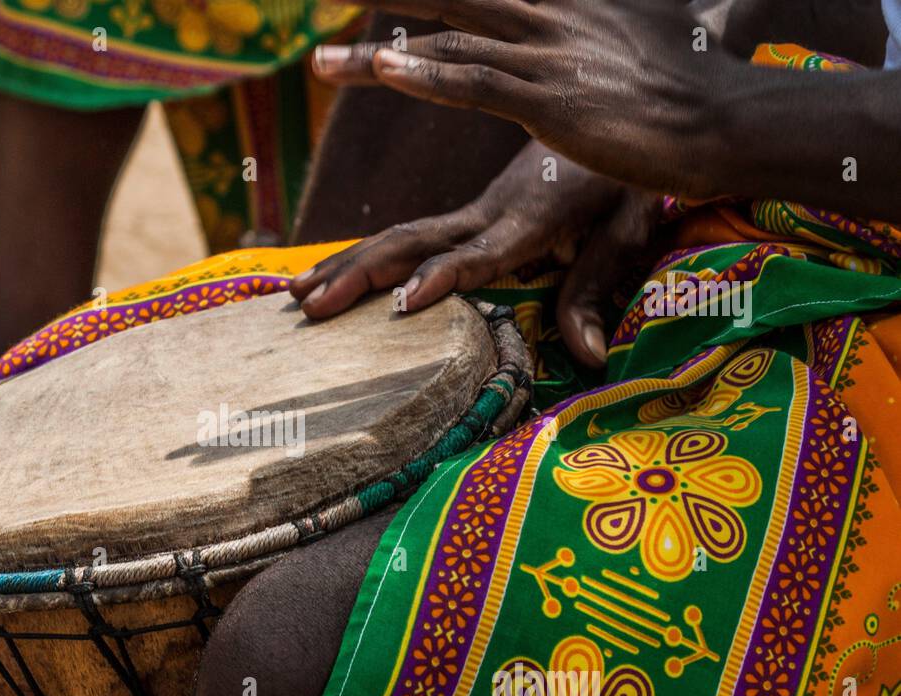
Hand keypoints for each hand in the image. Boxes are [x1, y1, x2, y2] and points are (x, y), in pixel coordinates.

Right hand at [290, 141, 658, 367]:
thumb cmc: (627, 177)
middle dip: (359, 274)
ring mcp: (470, 212)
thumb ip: (597, 291)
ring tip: (295, 297)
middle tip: (310, 307)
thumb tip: (588, 357)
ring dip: (344, 265)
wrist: (614, 111)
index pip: (477, 253)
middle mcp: (486, 213)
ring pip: (396, 237)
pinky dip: (360, 256)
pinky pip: (405, 238)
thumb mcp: (625, 230)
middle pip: (411, 243)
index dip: (441, 277)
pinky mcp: (466, 216)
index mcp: (528, 218)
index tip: (403, 305)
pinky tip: (325, 276)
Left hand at [311, 0, 747, 198]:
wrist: (731, 119)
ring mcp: (548, 55)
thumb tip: (624, 21)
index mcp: (564, 3)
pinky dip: (425, 76)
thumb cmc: (694, 85)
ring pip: (445, 44)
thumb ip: (605, 23)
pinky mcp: (551, 100)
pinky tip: (383, 69)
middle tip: (324, 0)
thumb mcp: (644, 33)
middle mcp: (549, 16)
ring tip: (320, 63)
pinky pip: (475, 84)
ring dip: (375, 56)